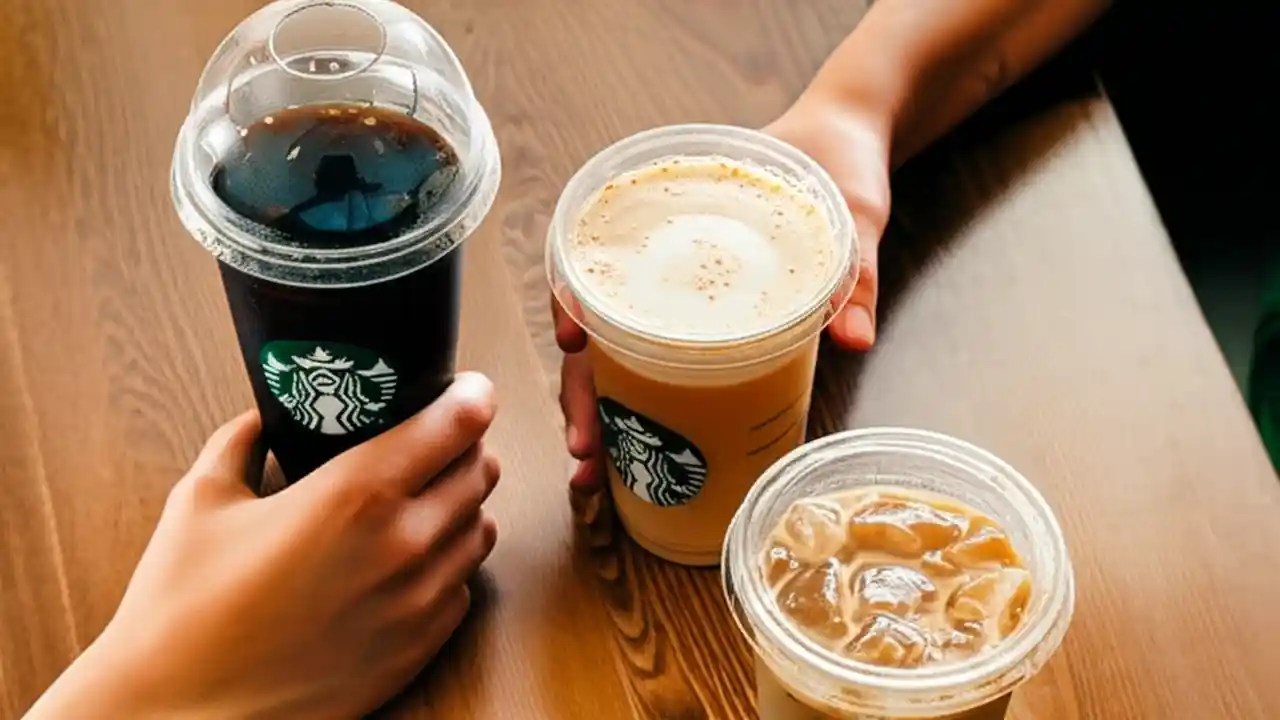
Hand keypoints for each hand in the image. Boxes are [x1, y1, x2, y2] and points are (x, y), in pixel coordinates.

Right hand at [27, 373, 500, 718]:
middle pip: (479, 473)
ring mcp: (419, 603)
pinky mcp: (420, 649)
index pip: (454, 426)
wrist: (177, 714)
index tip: (469, 388)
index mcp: (356, 495)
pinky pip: (464, 587)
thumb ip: (243, 440)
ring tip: (429, 498)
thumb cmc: (182, 608)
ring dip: (464, 505)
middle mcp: (403, 545)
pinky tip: (414, 560)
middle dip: (467, 448)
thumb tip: (265, 415)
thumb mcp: (201, 500)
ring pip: (480, 530)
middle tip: (442, 441)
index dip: (471, 397)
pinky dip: (450, 563)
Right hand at [553, 99, 892, 489]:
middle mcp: (662, 255)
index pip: (599, 250)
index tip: (573, 342)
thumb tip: (851, 338)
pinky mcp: (703, 314)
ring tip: (593, 467)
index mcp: (678, 210)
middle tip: (584, 447)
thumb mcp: (851, 209)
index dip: (572, 297)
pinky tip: (630, 449)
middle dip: (582, 389)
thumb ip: (853, 270)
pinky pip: (657, 359)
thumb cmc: (835, 156)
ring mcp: (678, 290)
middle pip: (598, 323)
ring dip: (600, 409)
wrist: (845, 136)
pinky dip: (637, 404)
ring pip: (616, 351)